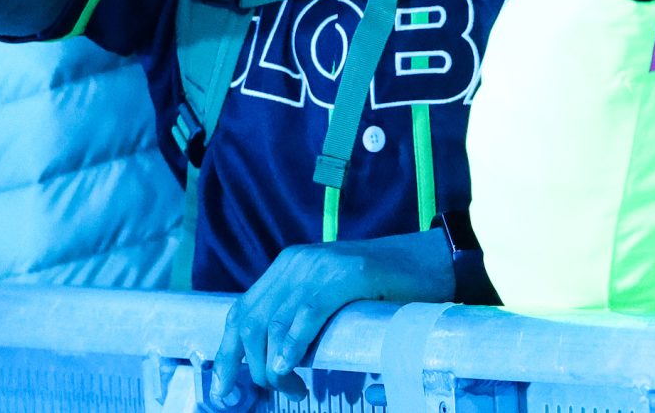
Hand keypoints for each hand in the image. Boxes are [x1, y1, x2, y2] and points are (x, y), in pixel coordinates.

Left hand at [211, 233, 452, 394]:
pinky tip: (288, 366)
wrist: (431, 261)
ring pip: (274, 322)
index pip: (240, 312)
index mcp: (287, 266)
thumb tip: (274, 361)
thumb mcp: (331, 298)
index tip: (223, 391)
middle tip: (272, 393)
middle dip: (249, 367)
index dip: (226, 354)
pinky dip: (293, 342)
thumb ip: (301, 317)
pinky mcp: (346, 274)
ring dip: (275, 365)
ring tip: (292, 388)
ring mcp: (320, 265)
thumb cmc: (384, 289)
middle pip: (250, 321)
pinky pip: (308, 312)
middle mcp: (295, 262)